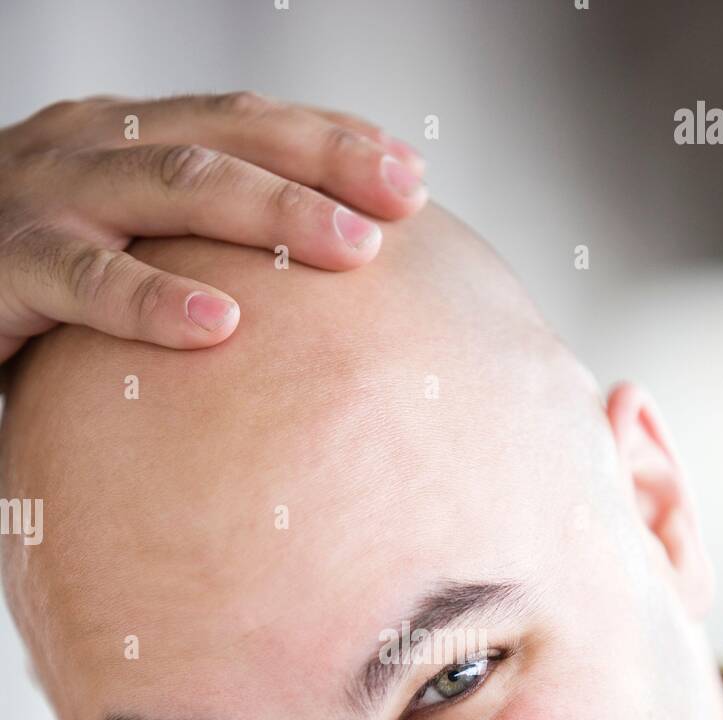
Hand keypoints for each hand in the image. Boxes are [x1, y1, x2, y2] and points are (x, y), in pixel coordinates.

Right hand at [0, 91, 427, 363]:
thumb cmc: (25, 276)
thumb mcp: (111, 239)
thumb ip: (186, 244)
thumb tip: (298, 298)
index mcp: (124, 135)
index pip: (242, 119)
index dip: (327, 139)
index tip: (409, 178)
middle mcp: (91, 146)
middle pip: (225, 135)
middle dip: (323, 161)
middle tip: (401, 200)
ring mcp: (46, 196)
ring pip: (172, 185)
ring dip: (271, 211)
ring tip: (349, 248)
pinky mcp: (6, 264)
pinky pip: (86, 280)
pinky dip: (153, 300)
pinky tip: (219, 322)